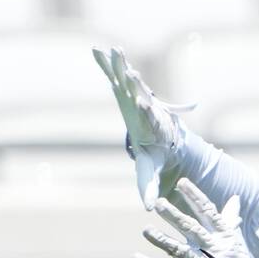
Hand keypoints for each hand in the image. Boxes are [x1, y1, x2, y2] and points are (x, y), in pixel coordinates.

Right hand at [93, 45, 195, 208]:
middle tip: (130, 70)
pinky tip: (95, 49)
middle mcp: (146, 107)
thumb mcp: (152, 172)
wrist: (163, 138)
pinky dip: (105, 63)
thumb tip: (148, 208)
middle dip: (135, 82)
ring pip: (127, 78)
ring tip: (113, 49)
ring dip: (120, 65)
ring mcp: (136, 96)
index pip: (151, 117)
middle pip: (141, 92)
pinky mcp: (126, 90)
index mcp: (153, 127)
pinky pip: (113, 75)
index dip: (147, 109)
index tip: (142, 101)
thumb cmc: (156, 156)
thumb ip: (149, 187)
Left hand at [132, 178, 258, 257]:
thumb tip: (235, 198)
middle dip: (174, 215)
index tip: (182, 183)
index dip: (195, 197)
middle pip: (191, 229)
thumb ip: (229, 220)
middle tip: (159, 202)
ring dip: (161, 240)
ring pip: (178, 251)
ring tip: (145, 230)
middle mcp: (213, 250)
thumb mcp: (236, 243)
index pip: (209, 212)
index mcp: (223, 237)